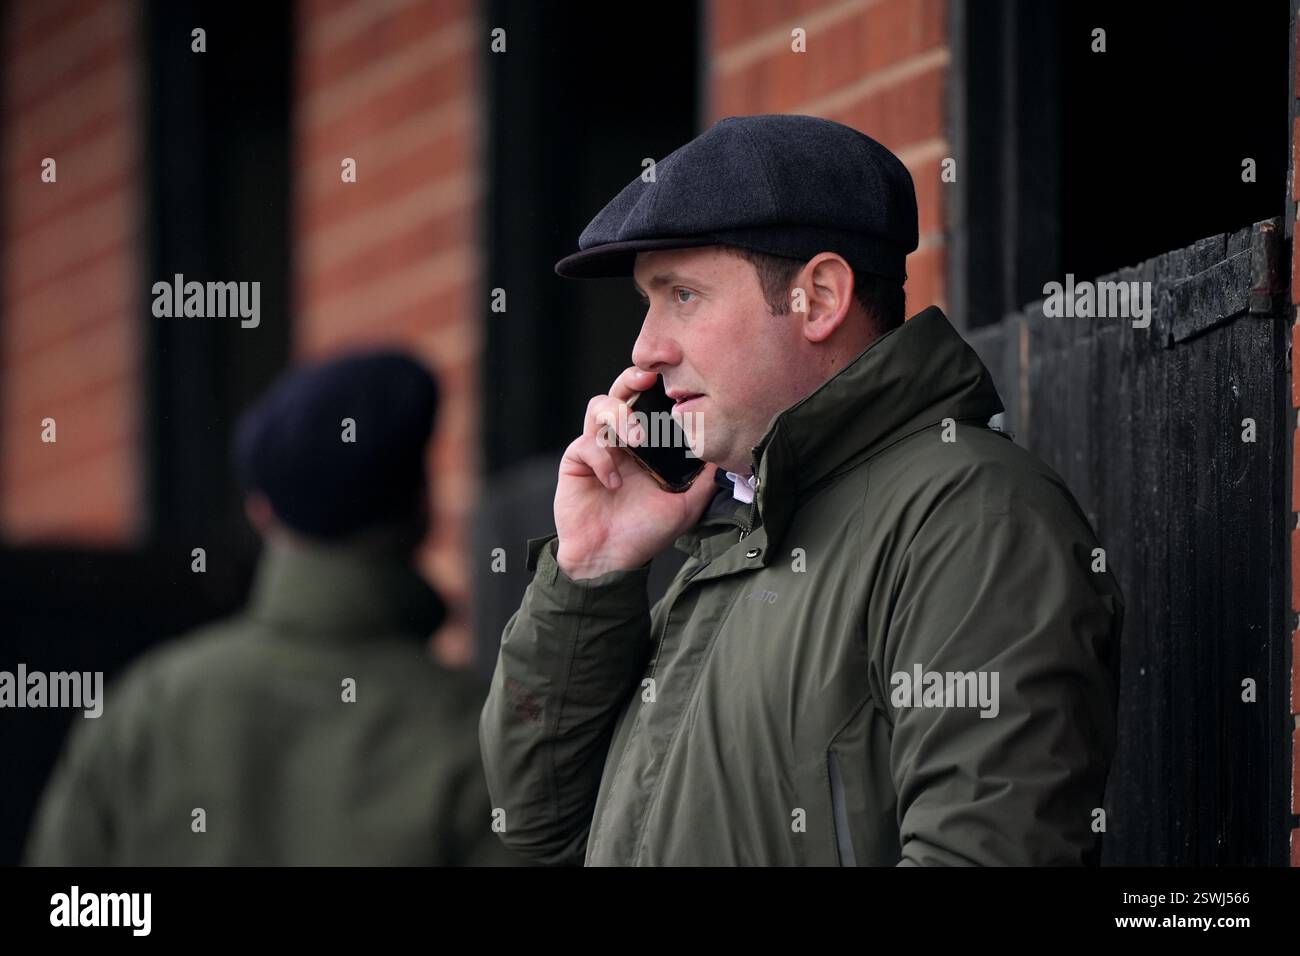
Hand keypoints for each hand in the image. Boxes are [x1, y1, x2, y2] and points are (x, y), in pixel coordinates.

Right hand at [554, 366, 718, 579]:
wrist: (609, 560)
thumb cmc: (645, 533)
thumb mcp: (686, 505)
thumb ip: (704, 478)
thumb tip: (724, 451)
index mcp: (646, 446)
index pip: (649, 404)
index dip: (657, 385)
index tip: (673, 374)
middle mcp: (621, 441)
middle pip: (620, 392)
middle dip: (631, 379)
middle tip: (648, 378)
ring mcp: (597, 449)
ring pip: (599, 407)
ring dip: (619, 415)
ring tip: (635, 438)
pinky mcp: (576, 461)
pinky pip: (585, 443)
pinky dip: (601, 457)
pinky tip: (612, 481)